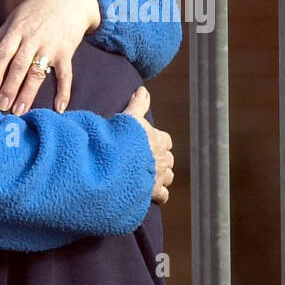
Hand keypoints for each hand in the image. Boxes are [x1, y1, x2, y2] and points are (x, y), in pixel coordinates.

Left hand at [0, 0, 99, 115]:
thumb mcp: (14, 17)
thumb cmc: (37, 9)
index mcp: (17, 30)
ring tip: (19, 111)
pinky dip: (63, 91)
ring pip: (38, 73)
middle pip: (19, 66)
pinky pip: (65, 74)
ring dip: (28, 94)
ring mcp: (51, 46)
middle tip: (1, 107)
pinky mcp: (67, 52)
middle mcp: (33, 38)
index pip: (3, 53)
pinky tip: (59, 108)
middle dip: (9, 87)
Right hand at [120, 87, 173, 203]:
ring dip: (162, 177)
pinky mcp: (153, 192)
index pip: (166, 141)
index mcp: (157, 140)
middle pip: (168, 159)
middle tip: (149, 161)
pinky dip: (159, 195)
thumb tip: (143, 89)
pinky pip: (163, 195)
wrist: (116, 166)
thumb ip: (137, 105)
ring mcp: (159, 176)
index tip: (150, 143)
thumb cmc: (121, 140)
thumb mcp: (128, 119)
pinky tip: (150, 195)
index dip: (160, 142)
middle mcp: (161, 159)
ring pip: (168, 177)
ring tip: (150, 178)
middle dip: (162, 160)